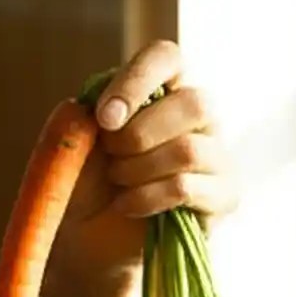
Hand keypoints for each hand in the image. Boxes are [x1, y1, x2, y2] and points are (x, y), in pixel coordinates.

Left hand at [47, 40, 238, 288]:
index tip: (104, 118)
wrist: (86, 239)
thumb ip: (82, 117)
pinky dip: (145, 197)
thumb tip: (101, 111)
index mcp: (162, 89)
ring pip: (189, 149)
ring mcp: (218, 155)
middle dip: (136, 135)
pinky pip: (186, 187)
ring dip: (137, 169)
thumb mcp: (71, 144)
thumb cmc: (82, 181)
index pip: (166, 57)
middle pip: (194, 103)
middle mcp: (200, 115)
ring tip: (117, 182)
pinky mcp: (224, 196)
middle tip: (110, 156)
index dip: (137, 81)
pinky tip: (126, 205)